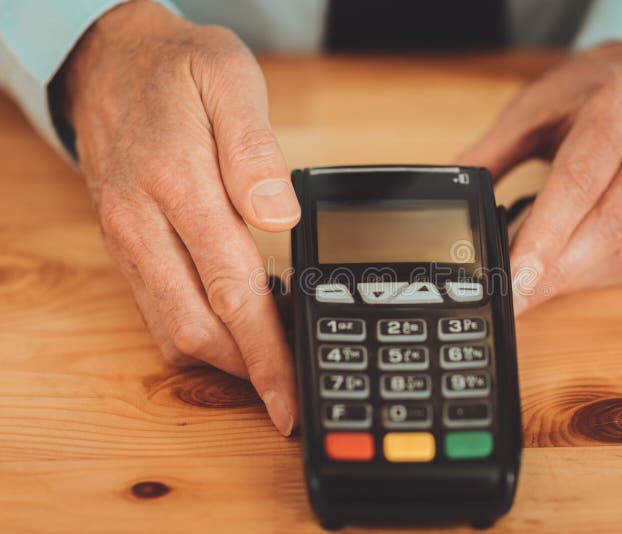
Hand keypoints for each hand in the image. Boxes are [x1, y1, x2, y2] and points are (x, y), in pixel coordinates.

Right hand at [60, 1, 298, 434]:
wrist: (109, 62)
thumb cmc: (176, 69)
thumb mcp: (226, 78)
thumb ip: (252, 148)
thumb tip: (277, 217)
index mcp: (176, 183)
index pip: (232, 287)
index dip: (265, 350)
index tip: (288, 393)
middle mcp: (144, 223)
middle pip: (198, 327)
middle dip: (248, 371)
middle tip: (287, 398)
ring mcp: (130, 240)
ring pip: (172, 329)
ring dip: (221, 360)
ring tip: (267, 371)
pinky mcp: (127, 247)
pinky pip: (157, 310)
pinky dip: (196, 334)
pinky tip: (229, 332)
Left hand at [458, 43, 621, 314]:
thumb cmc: (592, 94)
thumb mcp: (535, 109)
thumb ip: (491, 155)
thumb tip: (454, 201)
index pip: (581, 181)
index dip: (544, 236)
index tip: (514, 277)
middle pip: (609, 226)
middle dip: (554, 273)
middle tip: (512, 297)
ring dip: (572, 279)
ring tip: (531, 286)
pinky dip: (596, 276)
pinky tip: (567, 274)